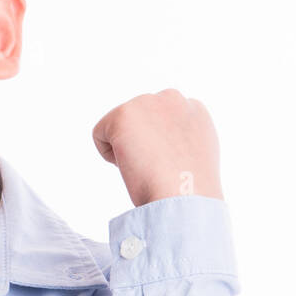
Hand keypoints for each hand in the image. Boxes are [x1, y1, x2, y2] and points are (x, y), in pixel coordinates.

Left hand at [92, 88, 223, 206]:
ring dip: (128, 150)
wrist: (185, 198)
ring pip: (120, 128)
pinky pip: (100, 135)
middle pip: (139, 122)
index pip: (162, 120)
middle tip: (158, 168)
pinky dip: (108, 155)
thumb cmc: (189, 191)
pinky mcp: (123, 114)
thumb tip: (160, 144)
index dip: (160, 147)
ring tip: (148, 167)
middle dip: (143, 144)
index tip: (169, 165)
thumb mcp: (194, 157)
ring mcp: (147, 103)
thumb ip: (181, 140)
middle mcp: (172, 98)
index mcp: (193, 108)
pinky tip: (132, 166)